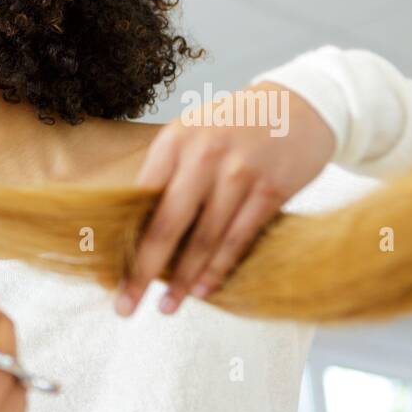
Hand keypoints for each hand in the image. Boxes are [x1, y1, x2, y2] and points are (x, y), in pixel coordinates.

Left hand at [116, 81, 335, 315]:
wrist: (302, 104)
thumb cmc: (234, 128)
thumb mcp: (192, 136)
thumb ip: (166, 175)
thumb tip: (134, 231)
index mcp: (174, 141)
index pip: (140, 201)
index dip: (123, 241)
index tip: (109, 274)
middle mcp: (204, 155)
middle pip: (166, 226)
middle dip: (143, 272)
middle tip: (125, 306)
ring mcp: (239, 173)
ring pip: (205, 239)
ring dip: (184, 280)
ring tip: (166, 307)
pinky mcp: (271, 190)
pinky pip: (239, 239)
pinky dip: (219, 269)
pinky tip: (203, 291)